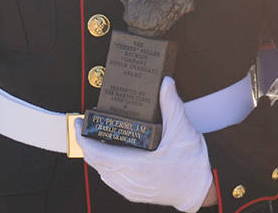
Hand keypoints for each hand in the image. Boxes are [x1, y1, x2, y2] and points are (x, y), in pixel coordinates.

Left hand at [77, 77, 214, 211]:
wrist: (199, 191)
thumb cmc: (192, 165)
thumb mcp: (182, 130)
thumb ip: (171, 104)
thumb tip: (165, 83)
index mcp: (136, 166)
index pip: (97, 155)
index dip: (83, 139)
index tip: (79, 123)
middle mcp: (129, 180)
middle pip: (96, 162)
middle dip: (88, 143)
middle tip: (88, 124)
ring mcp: (130, 189)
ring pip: (103, 171)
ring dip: (97, 155)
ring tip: (99, 135)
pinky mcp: (134, 193)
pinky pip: (112, 178)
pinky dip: (107, 164)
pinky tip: (114, 153)